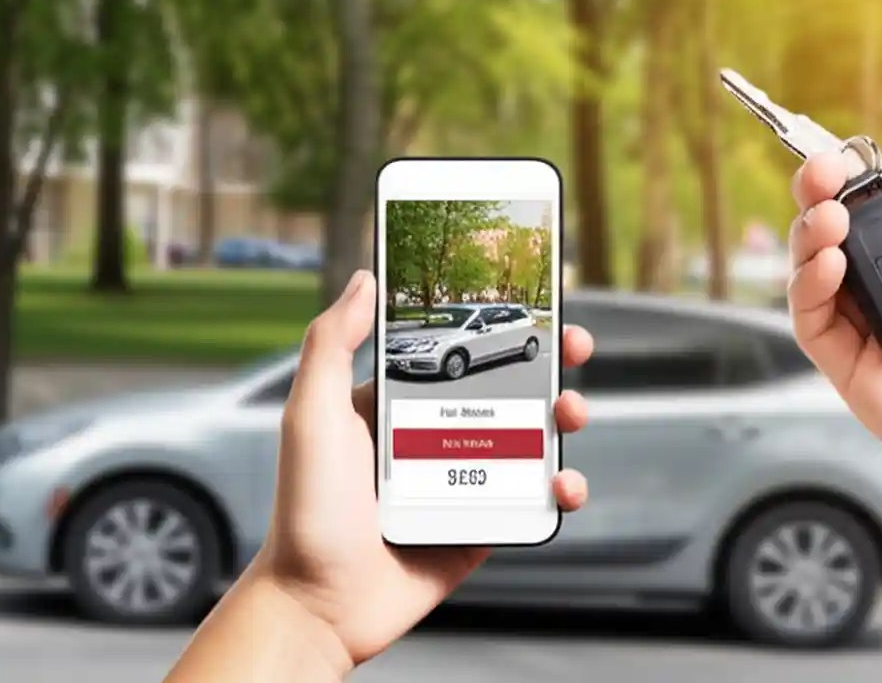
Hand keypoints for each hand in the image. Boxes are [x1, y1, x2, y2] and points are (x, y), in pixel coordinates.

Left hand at [252, 271, 592, 667]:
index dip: (498, 326)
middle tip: (575, 347)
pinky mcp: (485, 525)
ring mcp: (465, 482)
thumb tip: (364, 280)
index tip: (534, 302)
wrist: (321, 602)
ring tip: (568, 414)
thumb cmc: (307, 508)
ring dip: (565, 418)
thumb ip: (333, 343)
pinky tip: (561, 483)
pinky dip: (562, 488)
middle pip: (510, 389)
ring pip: (533, 439)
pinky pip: (535, 499)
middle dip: (551, 363)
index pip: (460, 353)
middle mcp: (437, 437)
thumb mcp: (312, 412)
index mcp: (400, 404)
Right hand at [787, 154, 881, 530]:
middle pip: (845, 246)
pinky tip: (829, 259)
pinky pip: (815, 329)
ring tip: (827, 214)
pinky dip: (808, 288)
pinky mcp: (863, 383)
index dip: (865, 187)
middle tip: (817, 170)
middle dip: (824, 202)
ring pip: (819, 284)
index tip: (849, 158)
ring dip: (811, 238)